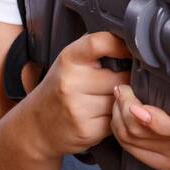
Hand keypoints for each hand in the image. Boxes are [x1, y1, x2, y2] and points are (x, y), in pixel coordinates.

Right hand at [24, 31, 129, 157]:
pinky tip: (102, 113)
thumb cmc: (60, 86)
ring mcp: (78, 109)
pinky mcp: (87, 130)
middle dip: (126, 78)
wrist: (36, 125)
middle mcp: (71, 82)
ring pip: (121, 99)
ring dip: (122, 99)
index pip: (99, 42)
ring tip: (107, 96)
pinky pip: (117, 118)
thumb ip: (97, 47)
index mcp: (69, 59)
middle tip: (118, 79)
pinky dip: (116, 116)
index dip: (121, 45)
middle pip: (121, 76)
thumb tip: (131, 39)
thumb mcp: (71, 60)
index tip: (133, 50)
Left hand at [111, 83, 169, 169]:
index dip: (144, 115)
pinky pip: (127, 147)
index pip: (161, 125)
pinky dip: (118, 128)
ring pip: (128, 138)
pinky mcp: (155, 163)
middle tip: (121, 89)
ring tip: (119, 99)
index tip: (132, 100)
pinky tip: (119, 116)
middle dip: (124, 106)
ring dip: (118, 115)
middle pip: (138, 130)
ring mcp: (166, 158)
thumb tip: (154, 70)